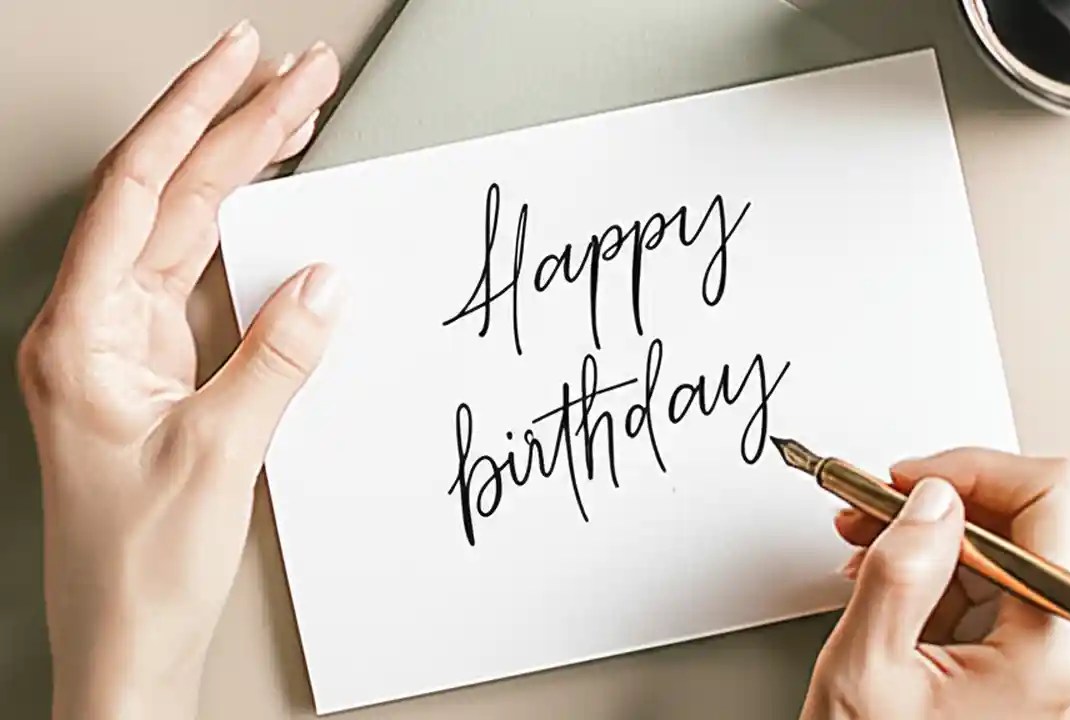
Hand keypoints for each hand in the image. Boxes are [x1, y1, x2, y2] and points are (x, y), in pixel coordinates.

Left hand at [17, 21, 341, 719]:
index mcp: (82, 335)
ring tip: (293, 114)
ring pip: (189, 231)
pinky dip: (247, 237)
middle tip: (297, 73)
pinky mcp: (161, 369)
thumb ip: (277, 357)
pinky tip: (275, 206)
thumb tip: (327, 281)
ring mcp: (128, 346)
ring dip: (243, 172)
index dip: (197, 115)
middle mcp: (97, 328)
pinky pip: (206, 279)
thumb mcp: (219, 454)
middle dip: (236, 127)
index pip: (141, 192)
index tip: (245, 63)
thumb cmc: (139, 565)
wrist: (128, 642)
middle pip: (169, 198)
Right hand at [802, 449, 1069, 719]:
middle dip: (938, 499)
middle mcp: (1067, 651)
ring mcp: (1048, 657)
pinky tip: (882, 572)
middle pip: (1026, 519)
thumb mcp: (866, 671)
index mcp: (1050, 652)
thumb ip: (900, 573)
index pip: (1052, 499)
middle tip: (869, 502)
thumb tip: (930, 497)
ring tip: (862, 541)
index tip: (908, 478)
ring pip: (1002, 545)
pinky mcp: (1023, 660)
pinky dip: (931, 564)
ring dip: (926, 530)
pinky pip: (985, 582)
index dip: (973, 468)